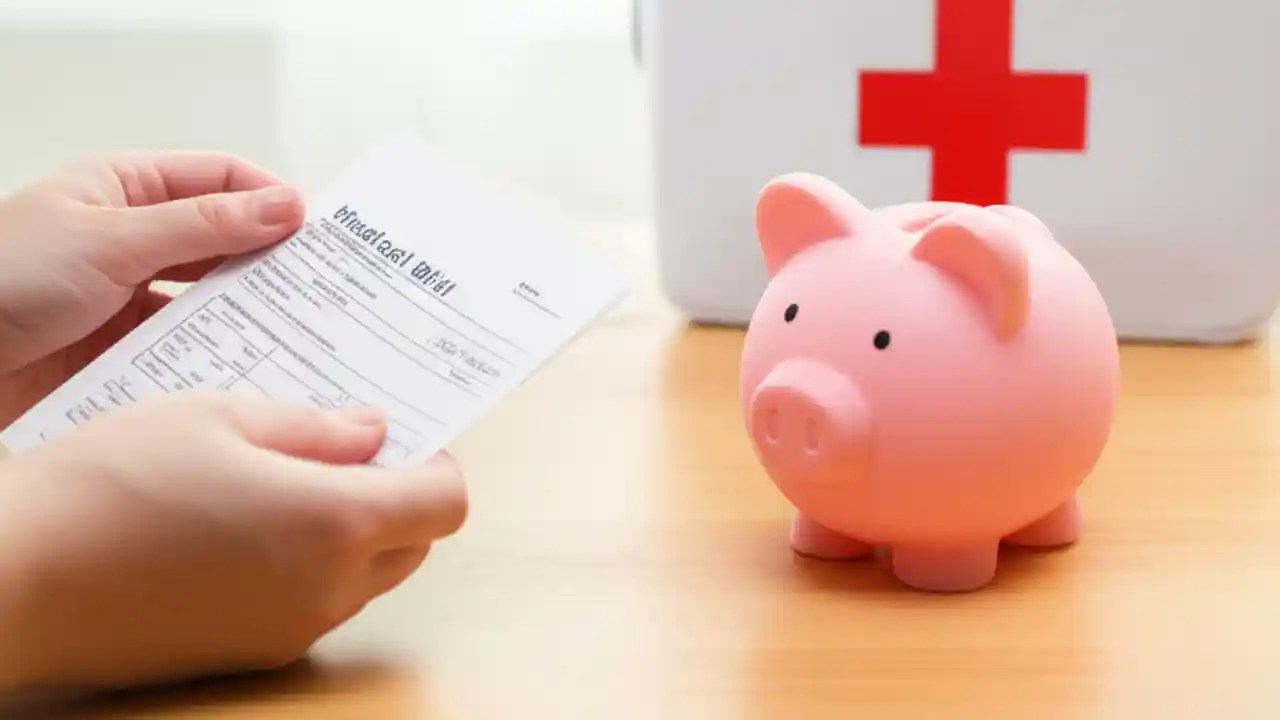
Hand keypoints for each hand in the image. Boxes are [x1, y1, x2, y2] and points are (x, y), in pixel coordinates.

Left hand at [0, 152, 304, 427]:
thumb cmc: (2, 279)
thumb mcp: (110, 240)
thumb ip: (203, 225)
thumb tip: (285, 206)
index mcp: (124, 189)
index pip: (218, 179)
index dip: (269, 199)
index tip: (314, 232)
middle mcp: (132, 238)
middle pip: (222, 239)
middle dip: (268, 259)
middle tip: (320, 286)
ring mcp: (129, 295)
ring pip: (208, 297)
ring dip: (245, 311)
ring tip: (294, 331)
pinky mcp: (124, 348)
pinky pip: (185, 345)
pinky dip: (215, 353)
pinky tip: (245, 365)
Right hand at [0, 392, 466, 691]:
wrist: (17, 579)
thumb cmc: (110, 483)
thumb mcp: (218, 417)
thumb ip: (315, 426)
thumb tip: (373, 431)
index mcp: (334, 523)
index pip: (444, 503)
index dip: (436, 464)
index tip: (405, 437)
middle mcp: (327, 589)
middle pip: (413, 543)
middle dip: (396, 496)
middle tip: (342, 453)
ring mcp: (290, 630)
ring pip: (365, 577)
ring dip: (351, 533)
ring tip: (283, 483)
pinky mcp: (251, 654)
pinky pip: (314, 605)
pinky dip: (308, 567)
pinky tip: (247, 528)